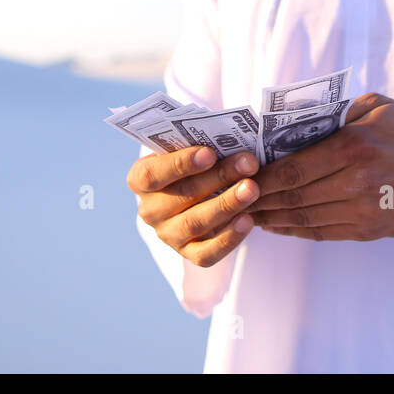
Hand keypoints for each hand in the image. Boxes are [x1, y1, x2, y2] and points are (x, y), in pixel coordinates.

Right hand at [127, 146, 259, 266]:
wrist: (200, 191)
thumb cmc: (196, 161)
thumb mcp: (190, 148)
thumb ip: (202, 145)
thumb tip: (233, 140)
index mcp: (140, 179)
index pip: (152, 174)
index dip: (180, 164)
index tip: (209, 153)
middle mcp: (149, 210)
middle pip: (181, 196)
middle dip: (219, 177)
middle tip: (248, 163)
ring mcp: (167, 234)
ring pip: (195, 223)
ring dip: (227, 205)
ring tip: (252, 189)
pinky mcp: (188, 253)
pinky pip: (206, 254)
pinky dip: (228, 238)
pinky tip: (248, 220)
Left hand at [248, 92, 393, 240]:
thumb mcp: (375, 106)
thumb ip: (334, 114)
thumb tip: (288, 126)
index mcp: (355, 145)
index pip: (293, 168)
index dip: (261, 177)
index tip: (240, 176)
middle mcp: (358, 181)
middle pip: (295, 196)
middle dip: (259, 199)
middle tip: (233, 198)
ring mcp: (366, 210)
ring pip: (306, 219)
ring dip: (273, 218)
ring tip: (250, 214)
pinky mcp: (372, 230)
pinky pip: (324, 233)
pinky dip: (297, 230)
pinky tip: (280, 225)